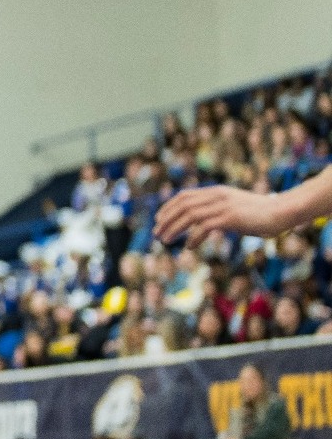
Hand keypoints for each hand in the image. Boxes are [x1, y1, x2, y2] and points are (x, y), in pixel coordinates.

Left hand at [156, 184, 289, 241]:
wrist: (282, 211)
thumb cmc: (259, 213)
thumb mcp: (233, 207)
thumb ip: (217, 211)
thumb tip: (202, 224)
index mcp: (215, 192)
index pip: (184, 196)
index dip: (168, 207)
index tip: (158, 220)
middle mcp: (216, 196)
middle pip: (182, 205)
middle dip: (165, 219)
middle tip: (156, 234)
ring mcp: (224, 206)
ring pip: (190, 215)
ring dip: (174, 228)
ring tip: (165, 241)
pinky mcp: (231, 218)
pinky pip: (205, 226)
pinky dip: (193, 237)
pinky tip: (189, 246)